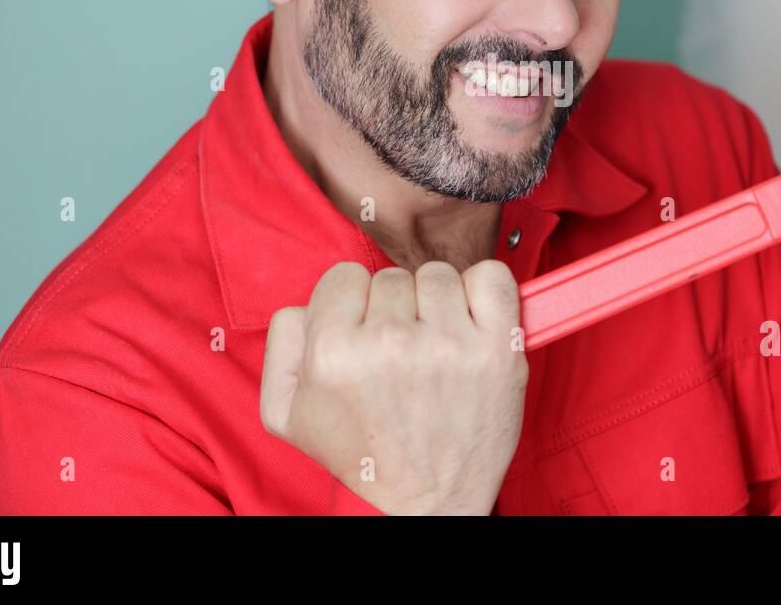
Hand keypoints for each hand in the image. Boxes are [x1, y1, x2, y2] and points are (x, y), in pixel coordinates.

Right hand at [260, 259, 527, 514]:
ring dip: (436, 303)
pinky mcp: (497, 349)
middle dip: (395, 309)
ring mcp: (450, 344)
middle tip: (399, 355)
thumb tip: (307, 303)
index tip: (364, 334)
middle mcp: (391, 343)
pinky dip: (484, 290)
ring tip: (433, 347)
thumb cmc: (362, 456)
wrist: (426, 505)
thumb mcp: (287, 413)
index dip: (352, 304)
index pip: (344, 276)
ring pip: (438, 275)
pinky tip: (470, 322)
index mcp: (334, 352)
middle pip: (393, 277)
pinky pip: (492, 277)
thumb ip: (283, 342)